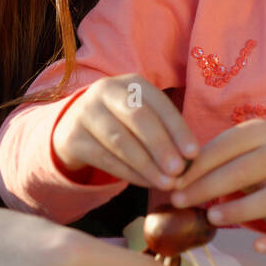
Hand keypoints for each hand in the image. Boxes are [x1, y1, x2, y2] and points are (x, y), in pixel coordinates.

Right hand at [52, 74, 200, 189]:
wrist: (75, 127)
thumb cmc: (123, 123)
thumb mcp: (143, 117)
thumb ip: (165, 133)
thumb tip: (190, 159)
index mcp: (131, 82)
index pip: (158, 103)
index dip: (177, 128)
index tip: (193, 153)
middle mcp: (105, 91)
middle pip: (137, 117)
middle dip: (161, 145)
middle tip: (179, 170)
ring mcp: (85, 112)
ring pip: (120, 140)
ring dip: (147, 165)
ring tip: (166, 183)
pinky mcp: (72, 137)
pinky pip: (105, 158)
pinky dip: (129, 173)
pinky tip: (146, 183)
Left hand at [169, 118, 265, 252]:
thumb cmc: (243, 163)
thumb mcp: (226, 154)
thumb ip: (203, 163)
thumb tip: (171, 181)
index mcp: (261, 132)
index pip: (225, 146)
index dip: (197, 167)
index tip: (173, 184)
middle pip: (245, 171)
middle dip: (208, 187)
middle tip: (179, 201)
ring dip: (240, 210)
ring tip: (211, 218)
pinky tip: (258, 247)